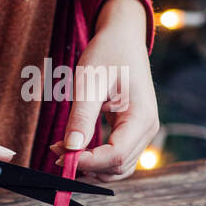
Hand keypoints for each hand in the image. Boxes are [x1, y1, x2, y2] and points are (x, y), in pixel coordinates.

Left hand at [50, 0, 158, 181]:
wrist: (123, 37)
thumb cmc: (108, 53)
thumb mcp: (89, 83)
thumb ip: (81, 117)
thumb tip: (71, 149)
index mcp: (142, 117)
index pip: (117, 156)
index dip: (89, 162)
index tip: (61, 157)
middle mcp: (148, 129)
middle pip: (119, 167)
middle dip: (88, 166)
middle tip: (56, 152)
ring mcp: (143, 132)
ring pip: (118, 168)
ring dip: (92, 167)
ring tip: (63, 151)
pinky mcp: (133, 131)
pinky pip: (117, 157)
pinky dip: (97, 159)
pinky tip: (75, 149)